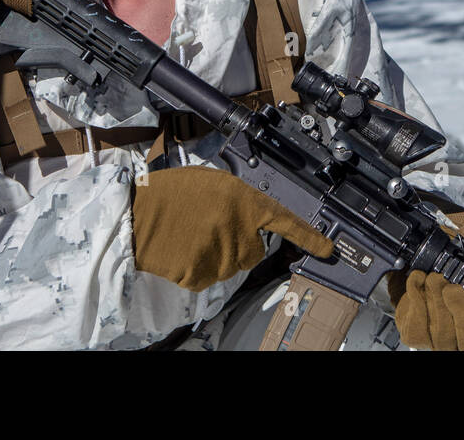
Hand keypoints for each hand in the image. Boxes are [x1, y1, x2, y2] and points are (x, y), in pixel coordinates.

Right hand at [132, 167, 332, 292]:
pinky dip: (196, 269)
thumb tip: (249, 220)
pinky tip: (182, 249)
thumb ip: (238, 202)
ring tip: (191, 235)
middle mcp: (239, 229)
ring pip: (230, 268)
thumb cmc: (171, 194)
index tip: (327, 249)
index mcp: (244, 201)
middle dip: (240, 246)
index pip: (285, 221)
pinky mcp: (201, 274)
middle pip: (254, 253)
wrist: (136, 214)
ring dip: (216, 257)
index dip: (308, 236)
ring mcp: (221, 255)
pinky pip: (207, 278)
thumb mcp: (214, 184)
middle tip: (212, 230)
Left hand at [388, 209, 463, 349]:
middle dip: (461, 317)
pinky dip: (415, 302)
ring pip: (440, 338)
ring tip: (435, 278)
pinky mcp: (419, 335)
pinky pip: (417, 330)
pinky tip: (419, 281)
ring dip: (436, 304)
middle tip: (454, 289)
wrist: (443, 248)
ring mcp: (443, 342)